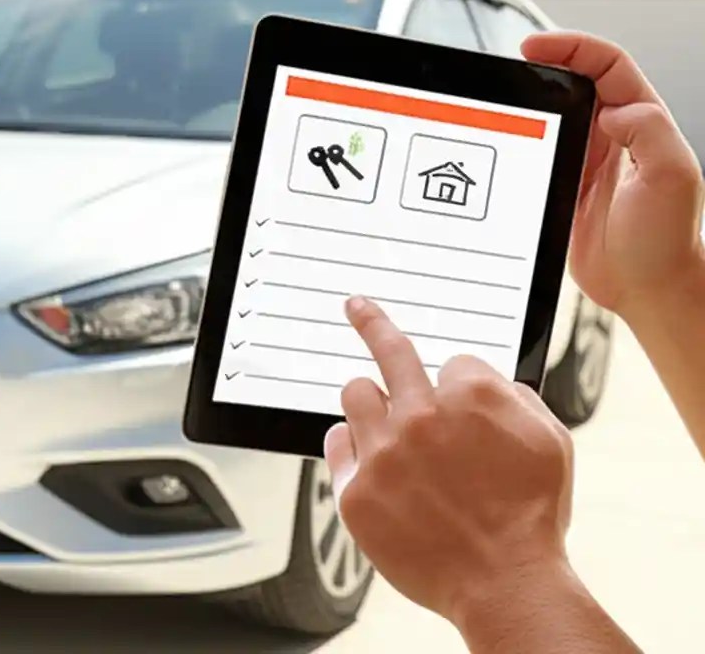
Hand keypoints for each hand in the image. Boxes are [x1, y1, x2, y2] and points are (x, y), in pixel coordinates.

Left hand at [325, 297, 574, 623]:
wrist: (503, 583)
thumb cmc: (531, 518)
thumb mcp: (551, 442)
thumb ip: (516, 399)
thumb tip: (487, 382)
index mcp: (471, 395)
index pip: (453, 363)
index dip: (461, 389)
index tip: (461, 405)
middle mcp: (420, 414)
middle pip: (387, 352)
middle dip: (371, 321)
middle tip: (357, 306)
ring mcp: (383, 452)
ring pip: (355, 395)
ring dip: (368, 400)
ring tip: (379, 417)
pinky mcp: (355, 490)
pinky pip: (336, 443)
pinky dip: (350, 445)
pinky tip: (366, 457)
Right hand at [521, 32, 703, 316]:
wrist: (648, 289)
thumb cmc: (667, 241)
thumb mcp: (672, 179)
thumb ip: (648, 133)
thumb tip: (613, 109)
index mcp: (641, 123)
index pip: (606, 65)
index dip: (571, 47)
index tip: (534, 48)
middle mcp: (613, 137)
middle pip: (574, 81)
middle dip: (542, 65)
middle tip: (510, 66)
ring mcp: (585, 161)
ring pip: (552, 114)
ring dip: (527, 102)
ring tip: (500, 100)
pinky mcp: (562, 189)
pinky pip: (537, 152)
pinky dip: (518, 142)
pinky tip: (501, 147)